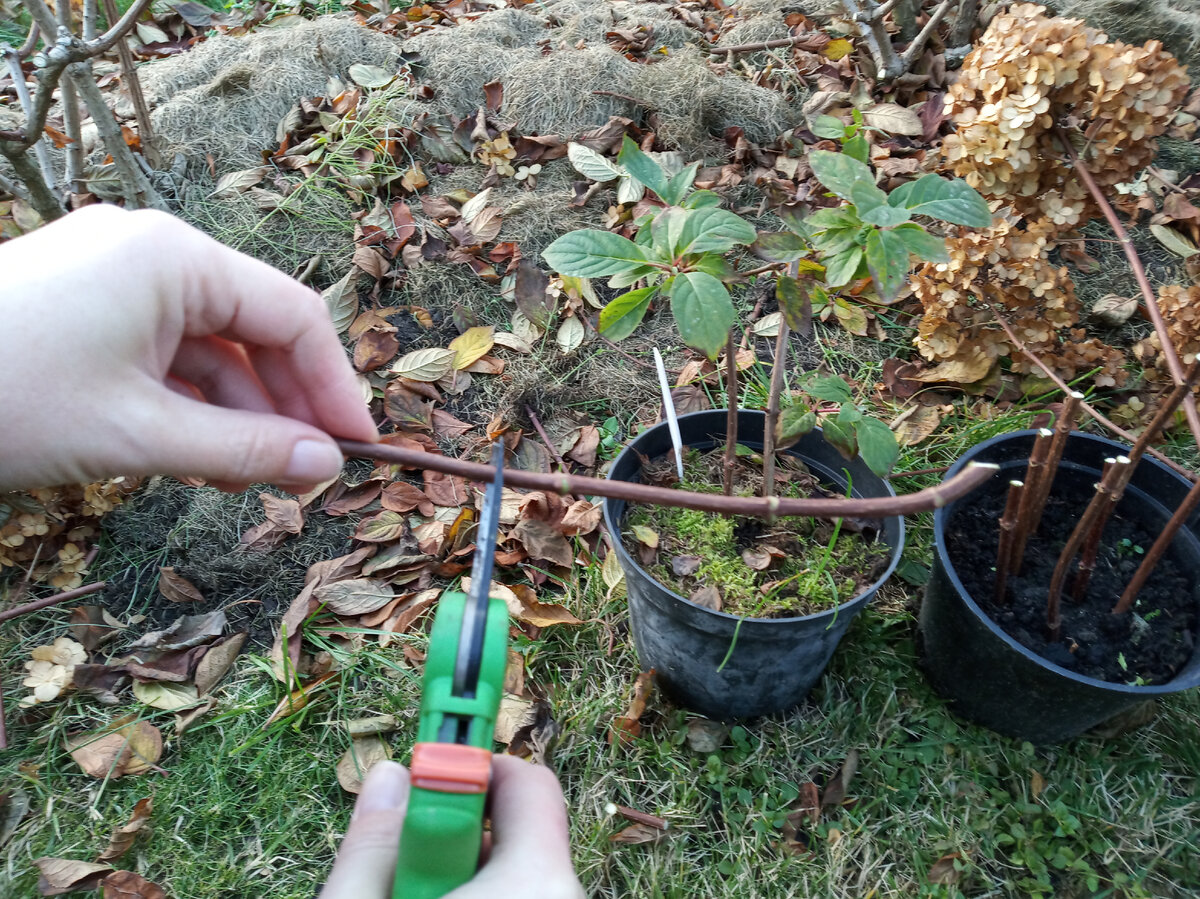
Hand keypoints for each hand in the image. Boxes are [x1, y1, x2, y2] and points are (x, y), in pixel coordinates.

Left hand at [0, 205, 376, 492]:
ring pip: (210, 349)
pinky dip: (188, 405)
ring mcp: (114, 278)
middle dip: (285, 406)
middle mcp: (152, 253)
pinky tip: (200, 457)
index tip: (358, 450)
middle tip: (308, 477)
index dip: (334, 386)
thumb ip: (246, 450)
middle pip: (255, 330)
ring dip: (237, 413)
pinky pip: (164, 355)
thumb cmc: (9, 399)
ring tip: (252, 479)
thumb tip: (327, 468)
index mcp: (174, 258)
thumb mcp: (140, 435)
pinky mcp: (85, 308)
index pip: (292, 315)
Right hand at [320, 756, 582, 898]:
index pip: (525, 783)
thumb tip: (390, 777)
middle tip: (403, 869)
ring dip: (465, 879)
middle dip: (457, 838)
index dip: (469, 768)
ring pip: (514, 878)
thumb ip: (375, 845)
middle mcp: (568, 898)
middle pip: (516, 836)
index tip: (428, 763)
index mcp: (535, 882)